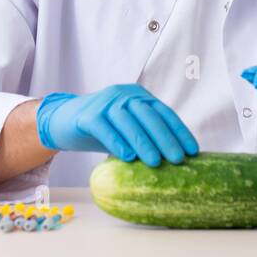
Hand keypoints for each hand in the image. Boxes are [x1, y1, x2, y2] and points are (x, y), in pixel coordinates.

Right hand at [36, 84, 198, 165]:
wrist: (64, 121)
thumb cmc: (102, 129)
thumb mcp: (127, 129)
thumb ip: (146, 136)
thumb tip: (175, 161)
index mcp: (137, 96)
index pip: (163, 112)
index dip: (179, 131)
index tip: (192, 151)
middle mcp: (122, 94)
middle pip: (147, 115)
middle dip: (165, 138)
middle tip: (177, 159)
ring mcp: (103, 102)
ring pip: (127, 121)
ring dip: (143, 142)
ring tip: (155, 162)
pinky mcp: (86, 114)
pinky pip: (104, 127)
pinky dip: (117, 142)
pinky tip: (127, 157)